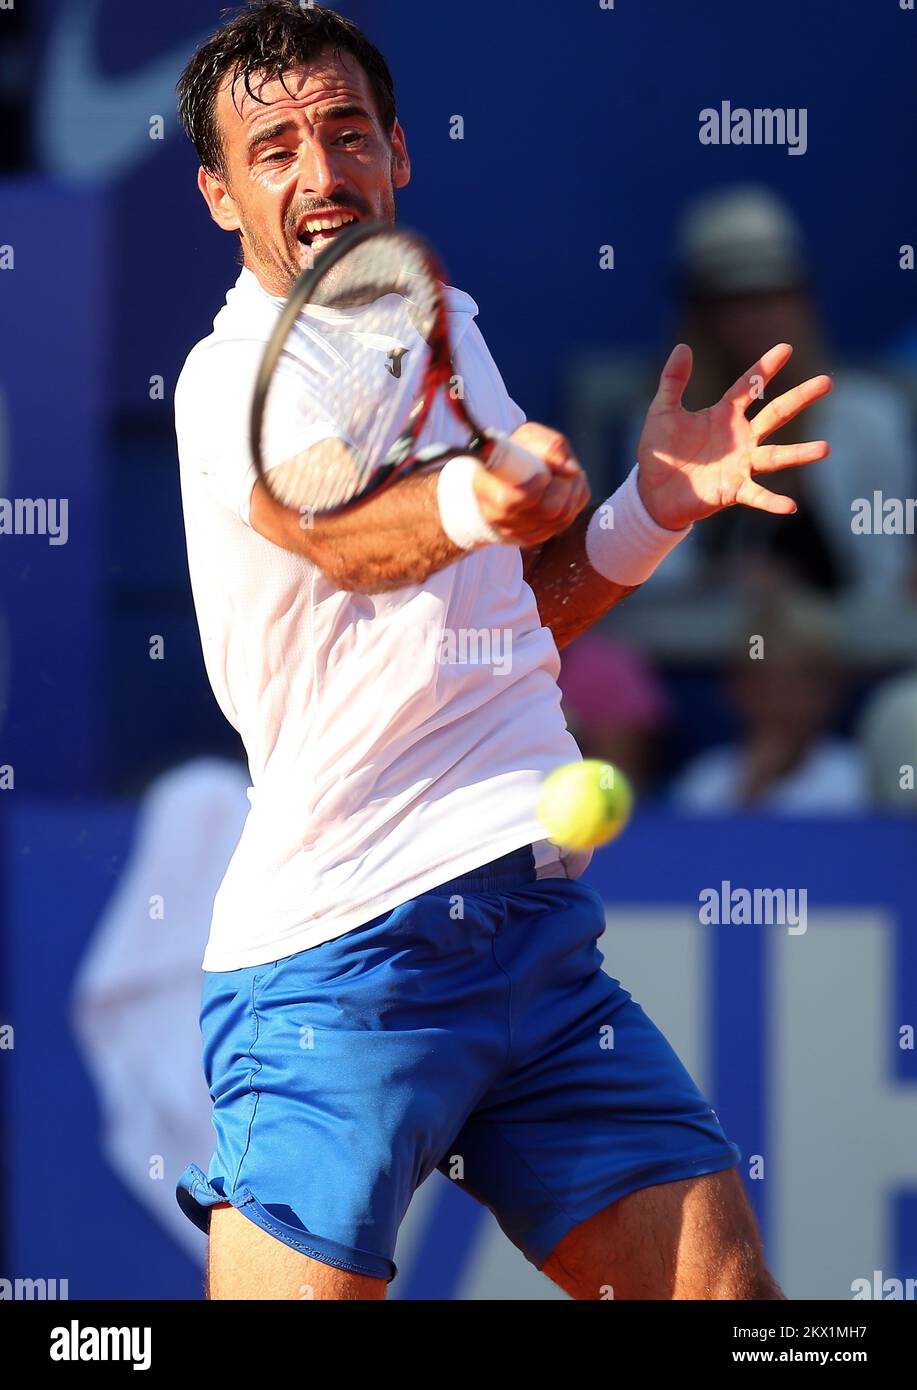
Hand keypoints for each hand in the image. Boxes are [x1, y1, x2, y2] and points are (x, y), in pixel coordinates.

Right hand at [473, 421, 590, 545]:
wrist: (503, 478)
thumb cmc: (516, 453)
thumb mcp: (528, 438)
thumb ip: (550, 445)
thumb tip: (570, 470)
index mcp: (485, 485)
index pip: (510, 501)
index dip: (534, 489)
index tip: (544, 475)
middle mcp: (495, 514)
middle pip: (548, 511)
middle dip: (564, 487)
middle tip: (562, 472)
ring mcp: (513, 531)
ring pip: (562, 518)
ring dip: (572, 494)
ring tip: (564, 477)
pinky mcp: (529, 538)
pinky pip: (563, 524)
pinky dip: (570, 505)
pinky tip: (562, 492)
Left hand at [636, 343, 831, 531]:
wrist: (652, 491)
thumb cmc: (660, 451)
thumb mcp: (662, 411)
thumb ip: (673, 381)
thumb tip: (683, 347)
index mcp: (724, 415)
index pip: (749, 386)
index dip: (765, 367)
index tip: (787, 348)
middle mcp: (740, 438)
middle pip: (776, 414)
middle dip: (800, 398)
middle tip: (827, 382)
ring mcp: (740, 464)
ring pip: (776, 455)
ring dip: (800, 453)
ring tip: (825, 448)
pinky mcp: (733, 490)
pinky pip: (757, 495)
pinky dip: (773, 501)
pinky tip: (790, 506)